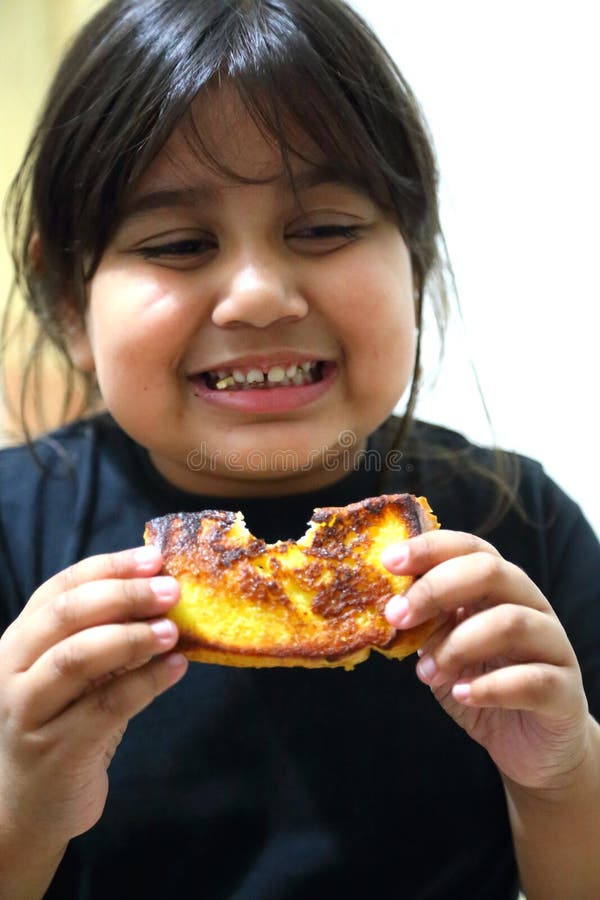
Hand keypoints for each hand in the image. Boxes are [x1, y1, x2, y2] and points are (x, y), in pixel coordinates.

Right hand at [0, 546, 187, 852]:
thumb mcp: (76, 672)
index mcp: (20, 639)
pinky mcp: (55, 750)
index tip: (155, 557)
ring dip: (131, 637)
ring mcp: (28, 711)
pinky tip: (175, 669)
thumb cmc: (63, 722)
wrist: (31, 805)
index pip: (61, 587)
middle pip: (66, 616)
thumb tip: (164, 593)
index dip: (110, 567)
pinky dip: (146, 682)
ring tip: (173, 630)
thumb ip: (107, 633)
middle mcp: (13, 670)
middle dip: (123, 596)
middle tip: (172, 591)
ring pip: (76, 659)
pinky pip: (105, 706)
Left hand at [382, 531, 590, 792]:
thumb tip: (388, 607)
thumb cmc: (481, 683)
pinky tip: (462, 694)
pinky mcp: (564, 690)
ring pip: (511, 622)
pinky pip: (532, 680)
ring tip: (426, 673)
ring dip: (457, 645)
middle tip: (397, 617)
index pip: (469, 548)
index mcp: (499, 587)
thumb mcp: (443, 649)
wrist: (529, 744)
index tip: (388, 562)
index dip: (429, 548)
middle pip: (490, 572)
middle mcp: (530, 605)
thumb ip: (425, 625)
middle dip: (435, 589)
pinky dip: (490, 687)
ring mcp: (552, 644)